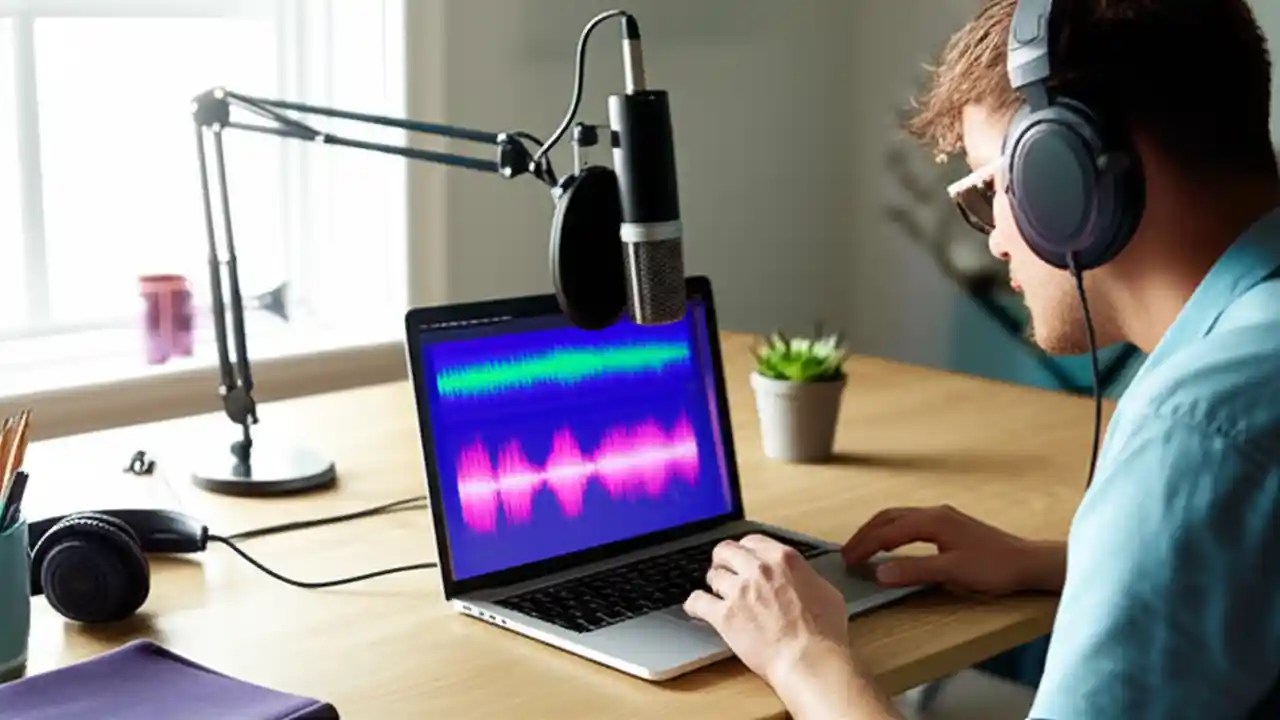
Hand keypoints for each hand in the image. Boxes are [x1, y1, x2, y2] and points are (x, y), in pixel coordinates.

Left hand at [684, 535, 902, 718]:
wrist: (809, 659)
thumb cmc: (824, 632)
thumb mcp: (825, 592)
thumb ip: (805, 577)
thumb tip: (801, 578)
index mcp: (783, 559)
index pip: (752, 541)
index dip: (745, 549)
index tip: (743, 556)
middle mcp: (758, 570)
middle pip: (726, 551)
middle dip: (723, 559)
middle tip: (724, 568)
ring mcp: (739, 592)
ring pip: (712, 575)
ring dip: (714, 583)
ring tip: (717, 592)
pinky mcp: (725, 616)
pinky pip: (697, 601)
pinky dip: (695, 604)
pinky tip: (696, 607)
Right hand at [841, 505, 1064, 596]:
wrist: (1028, 562)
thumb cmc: (994, 567)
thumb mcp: (953, 572)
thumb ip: (915, 570)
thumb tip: (879, 572)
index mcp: (932, 521)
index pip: (887, 532)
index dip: (865, 545)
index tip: (846, 560)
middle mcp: (934, 513)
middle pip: (888, 518)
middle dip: (865, 534)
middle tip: (847, 554)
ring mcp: (942, 517)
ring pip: (898, 518)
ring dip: (877, 531)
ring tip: (862, 548)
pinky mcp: (949, 525)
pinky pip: (909, 523)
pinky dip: (891, 532)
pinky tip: (890, 544)